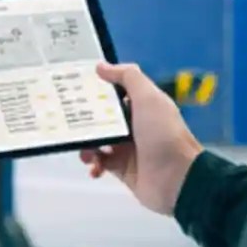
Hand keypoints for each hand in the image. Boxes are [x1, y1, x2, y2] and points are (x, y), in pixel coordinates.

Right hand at [80, 62, 203, 215]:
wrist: (177, 179)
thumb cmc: (164, 135)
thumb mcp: (148, 98)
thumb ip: (127, 77)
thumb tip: (102, 66)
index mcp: (143, 105)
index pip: (115, 93)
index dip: (97, 90)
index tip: (76, 87)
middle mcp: (135, 125)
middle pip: (102, 117)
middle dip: (86, 119)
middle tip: (69, 120)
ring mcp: (128, 148)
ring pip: (98, 141)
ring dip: (87, 144)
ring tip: (86, 150)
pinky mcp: (122, 169)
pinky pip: (101, 163)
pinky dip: (94, 164)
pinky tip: (94, 166)